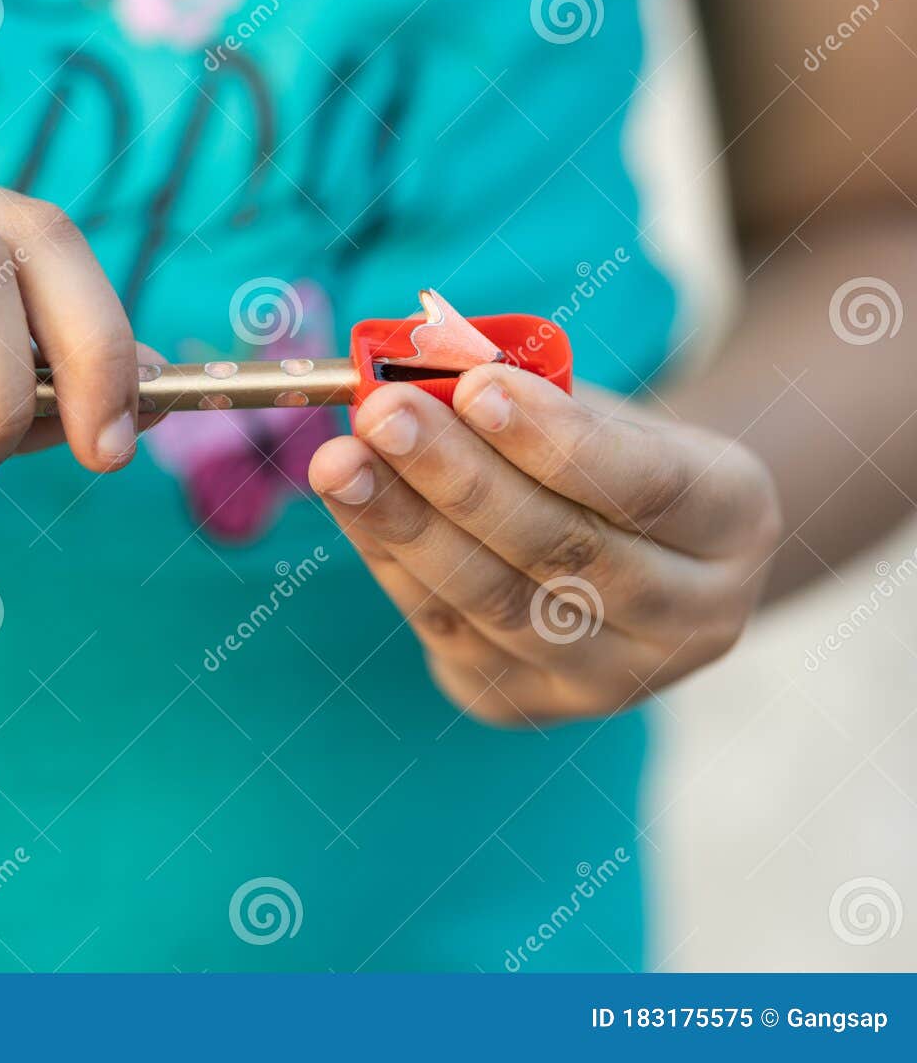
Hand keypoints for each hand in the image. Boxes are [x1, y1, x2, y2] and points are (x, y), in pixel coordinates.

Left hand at [308, 363, 782, 725]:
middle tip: (381, 415)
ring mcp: (612, 680)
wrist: (624, 558)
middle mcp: (692, 617)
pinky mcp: (530, 707)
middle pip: (565, 553)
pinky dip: (392, 563)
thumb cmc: (601, 456)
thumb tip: (415, 369)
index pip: (649, 485)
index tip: (475, 385)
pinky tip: (353, 507)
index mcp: (734, 521)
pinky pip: (449, 632)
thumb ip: (524, 393)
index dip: (558, 441)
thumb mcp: (597, 409)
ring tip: (341, 463)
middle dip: (460, 479)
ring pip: (498, 605)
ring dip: (406, 527)